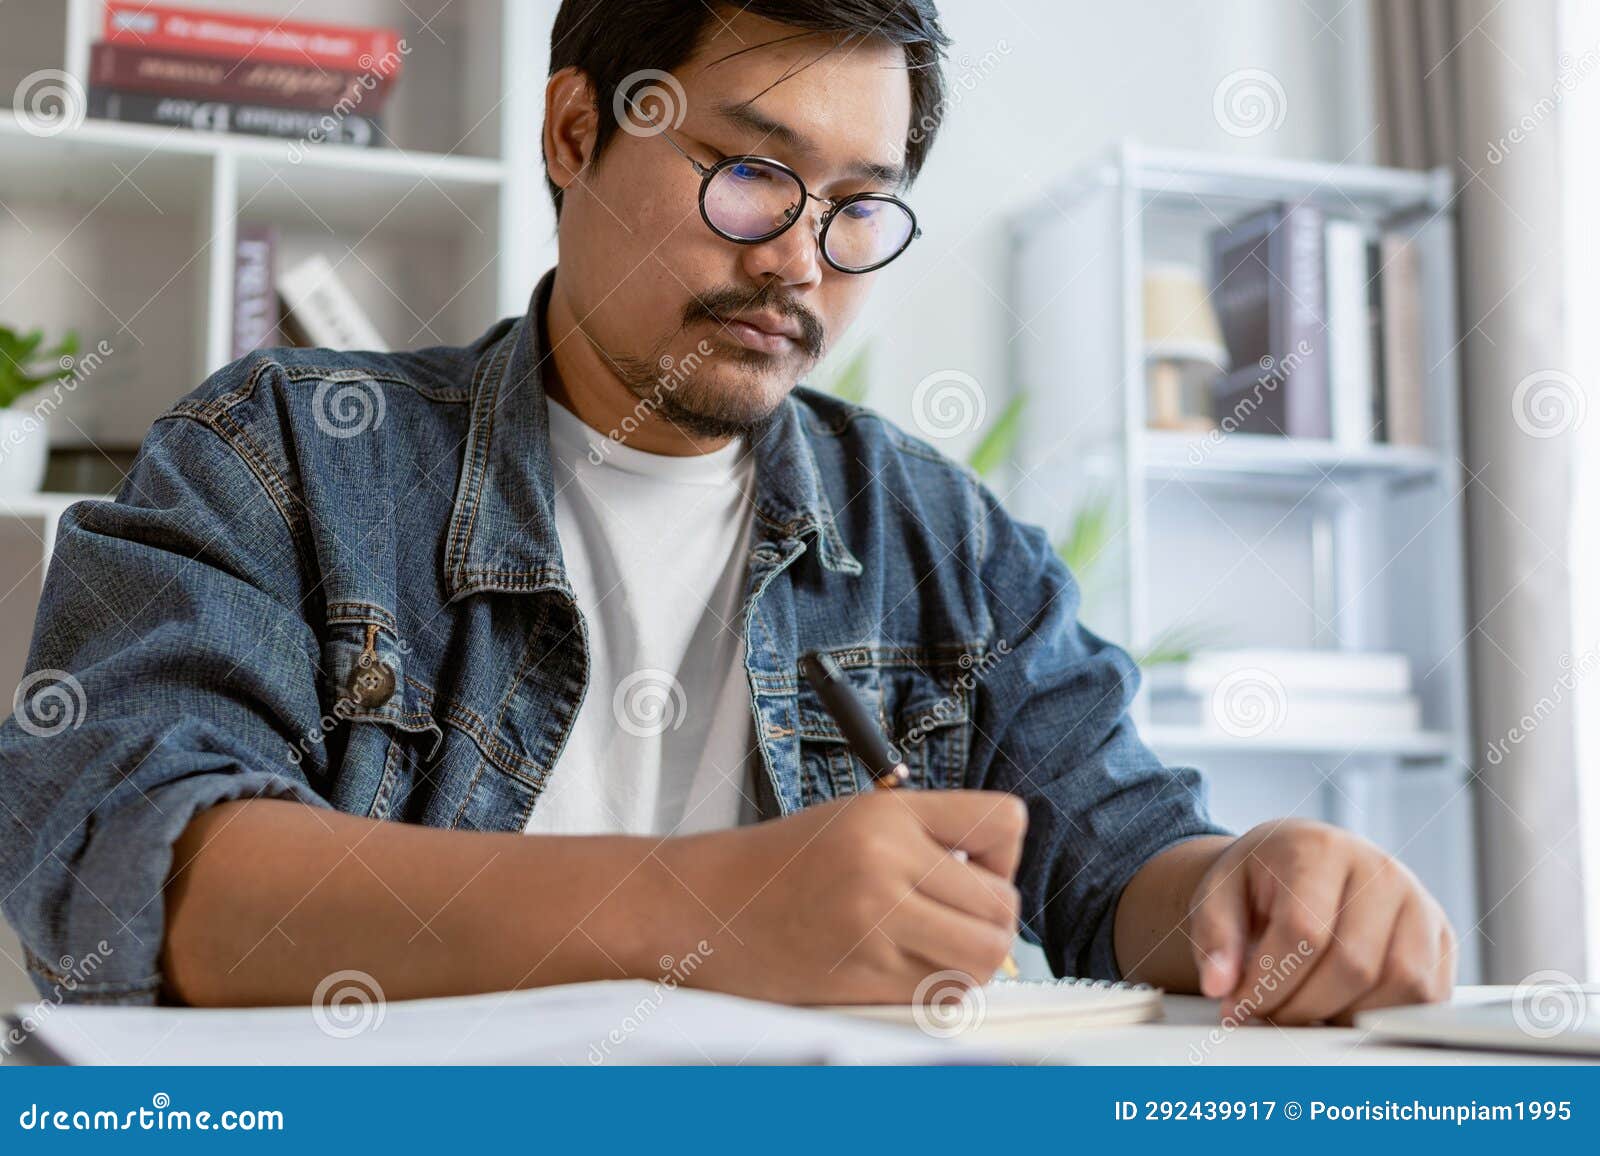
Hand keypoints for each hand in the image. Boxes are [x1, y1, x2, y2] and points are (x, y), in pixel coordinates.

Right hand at [656, 789, 1025, 1004]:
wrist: (708, 906)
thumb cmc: (785, 865)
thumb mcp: (859, 819)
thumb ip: (930, 837)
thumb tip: (1001, 880)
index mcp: (889, 814)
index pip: (1004, 822)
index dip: (1002, 857)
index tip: (972, 870)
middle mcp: (885, 862)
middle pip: (1002, 906)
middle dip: (990, 918)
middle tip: (952, 917)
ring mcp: (875, 924)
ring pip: (984, 956)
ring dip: (972, 958)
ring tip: (934, 944)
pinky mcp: (863, 977)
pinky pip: (944, 994)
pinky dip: (940, 988)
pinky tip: (905, 967)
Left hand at [1186, 819, 1455, 1024]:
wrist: (1298, 860)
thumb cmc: (1259, 879)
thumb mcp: (1218, 893)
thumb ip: (1215, 936)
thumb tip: (1220, 986)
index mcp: (1319, 850)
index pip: (1304, 931)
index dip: (1269, 983)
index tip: (1239, 1006)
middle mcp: (1379, 870)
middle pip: (1354, 964)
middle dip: (1302, 1006)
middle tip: (1268, 1015)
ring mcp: (1418, 901)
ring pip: (1401, 983)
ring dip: (1346, 1015)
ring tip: (1304, 1010)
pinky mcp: (1440, 935)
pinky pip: (1430, 995)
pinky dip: (1387, 1016)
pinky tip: (1342, 1009)